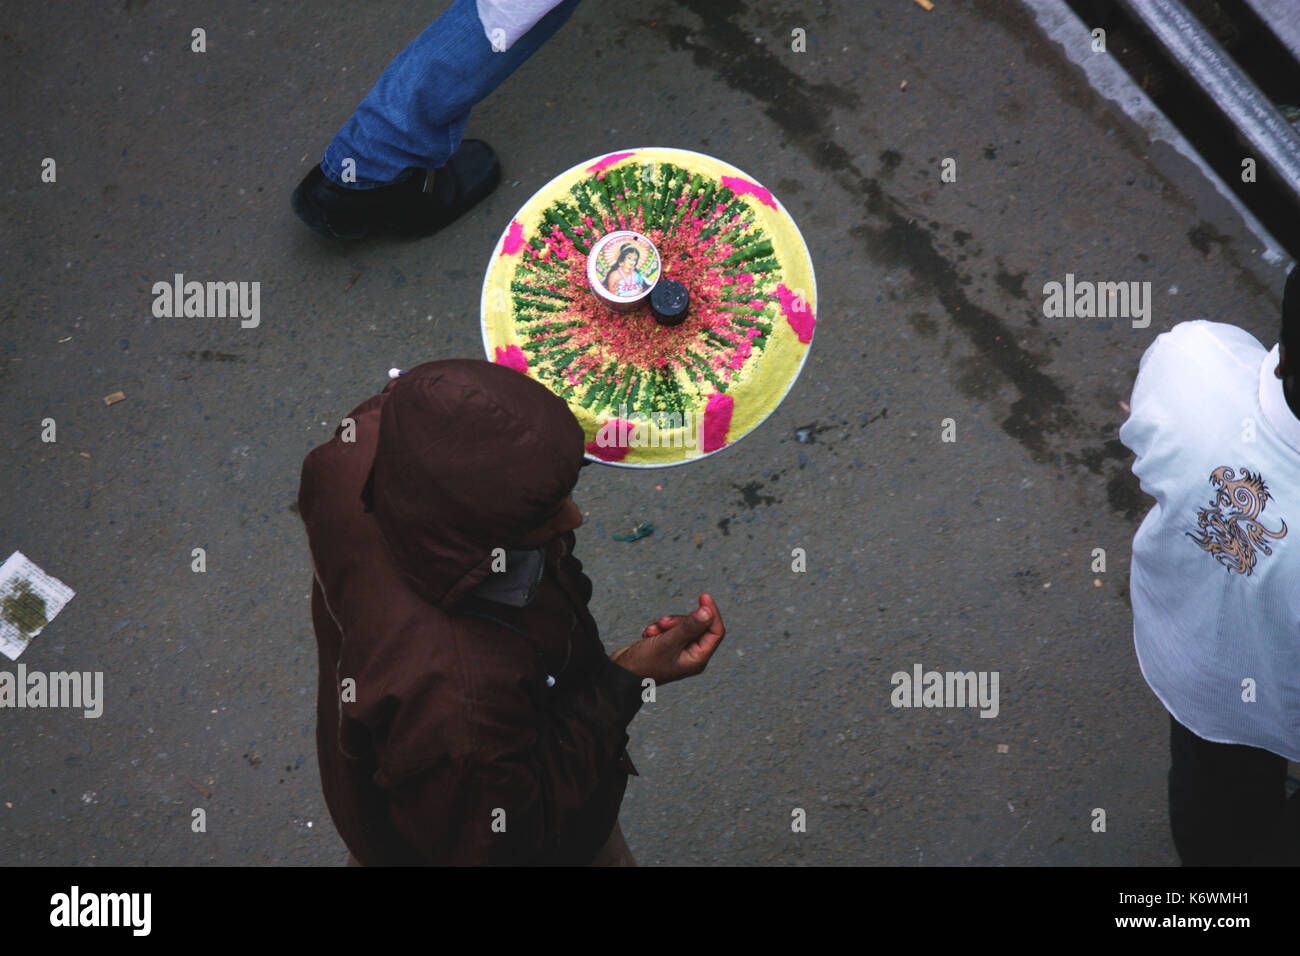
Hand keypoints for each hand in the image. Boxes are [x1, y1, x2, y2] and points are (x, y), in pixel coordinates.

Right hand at [609, 594, 724, 684]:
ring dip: (667, 624)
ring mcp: (679, 651)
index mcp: (697, 659)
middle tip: (664, 623)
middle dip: (680, 620)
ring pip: (682, 626)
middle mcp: (691, 656)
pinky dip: (659, 628)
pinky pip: (670, 629)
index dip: (712, 613)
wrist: (619, 674)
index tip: (704, 596)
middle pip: (698, 626)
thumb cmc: (643, 664)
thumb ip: (688, 627)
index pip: (715, 632)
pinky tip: (648, 635)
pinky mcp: (667, 646)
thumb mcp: (667, 642)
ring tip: (653, 630)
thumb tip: (708, 612)